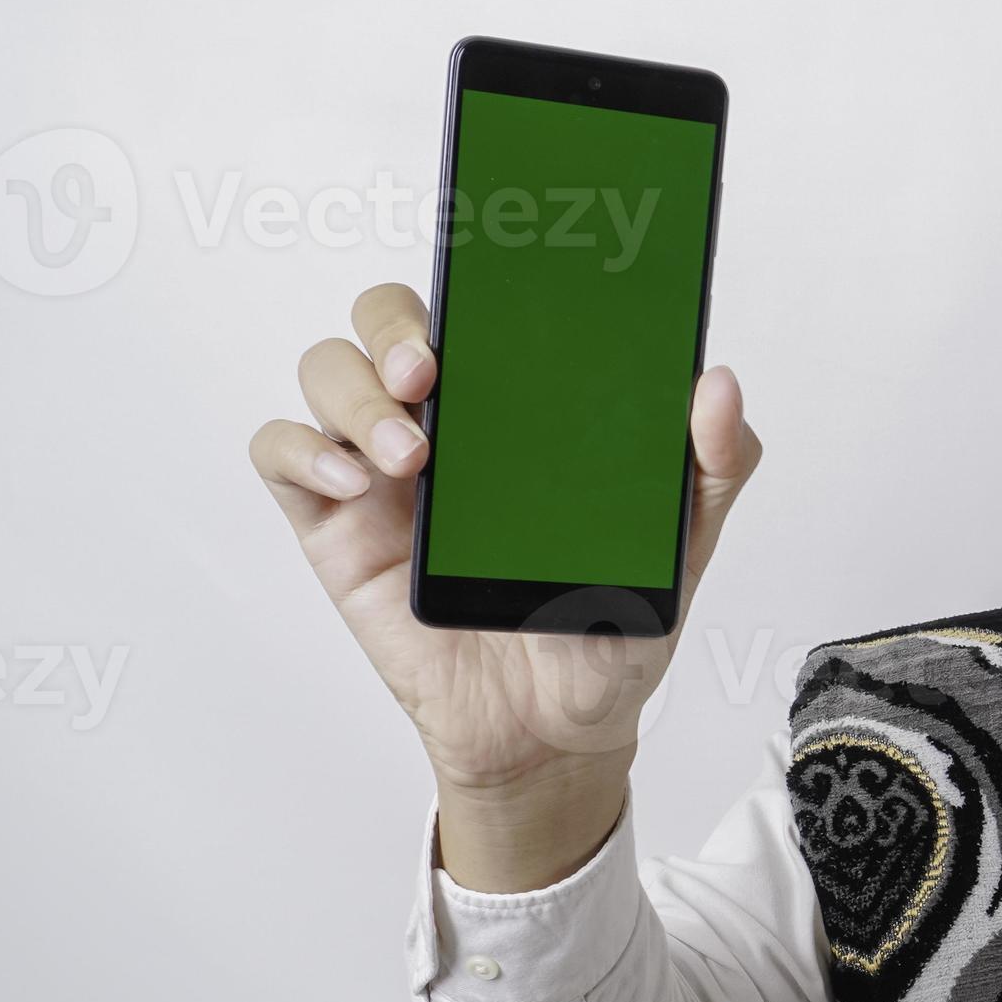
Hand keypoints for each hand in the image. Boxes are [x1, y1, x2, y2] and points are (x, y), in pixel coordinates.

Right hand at [249, 283, 762, 888]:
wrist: (557, 729)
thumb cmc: (606, 627)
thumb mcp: (681, 547)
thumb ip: (714, 467)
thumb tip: (720, 385)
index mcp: (522, 403)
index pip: (480, 304)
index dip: (470, 272)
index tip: (489, 280)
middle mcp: (445, 419)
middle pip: (384, 315)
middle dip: (396, 323)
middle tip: (431, 372)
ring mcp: (381, 466)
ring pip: (326, 369)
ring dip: (355, 393)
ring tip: (410, 455)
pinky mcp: (334, 522)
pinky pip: (280, 452)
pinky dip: (301, 447)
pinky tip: (353, 480)